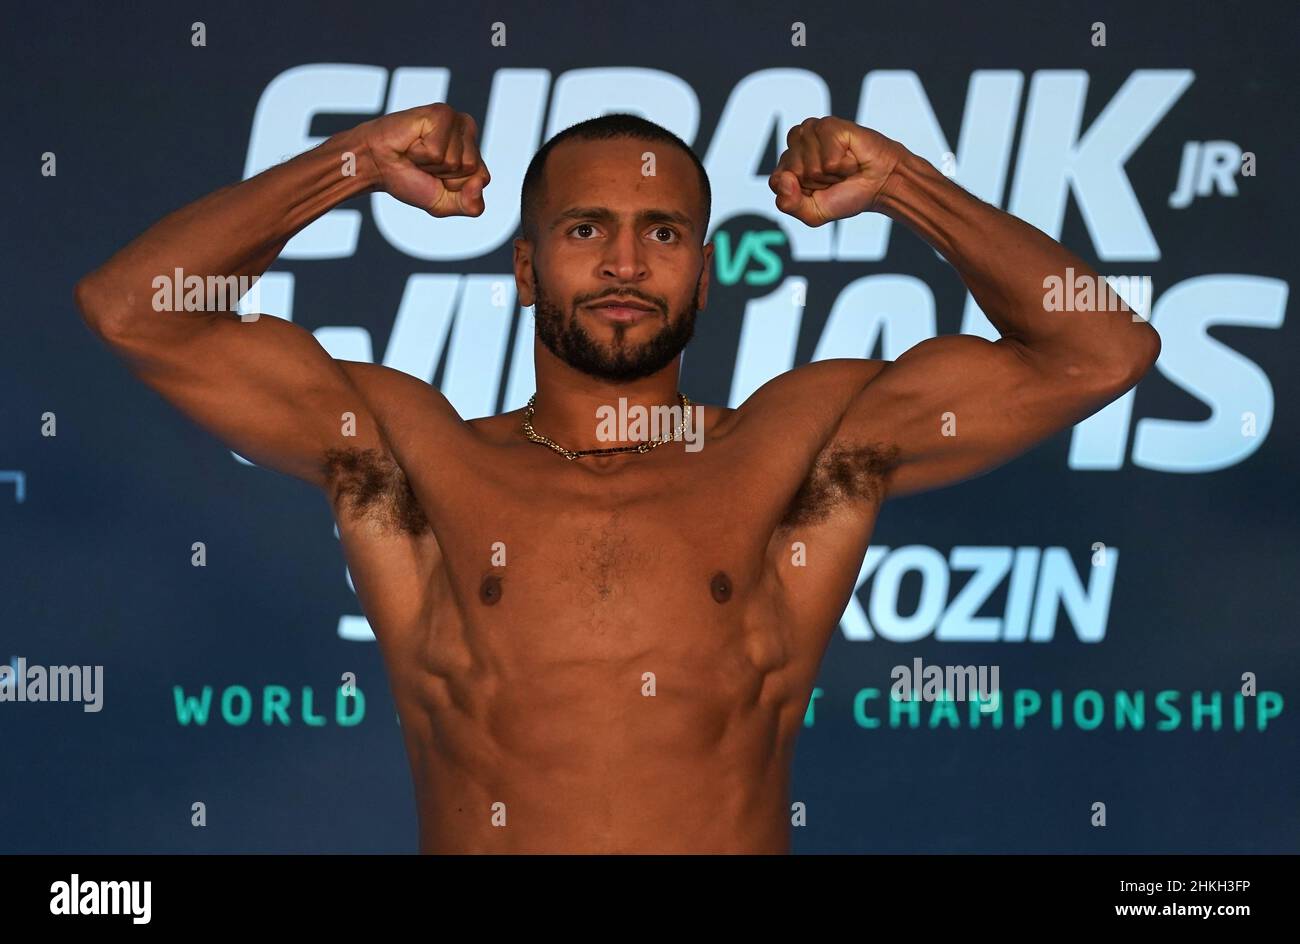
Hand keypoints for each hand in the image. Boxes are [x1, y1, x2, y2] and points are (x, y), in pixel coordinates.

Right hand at [359, 103, 490, 216]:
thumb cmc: (409, 179)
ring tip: (417, 153)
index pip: (482, 179)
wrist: (375, 165)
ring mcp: (455, 119)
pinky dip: (421, 154)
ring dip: (431, 164)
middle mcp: (468, 130)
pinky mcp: (440, 113)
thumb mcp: (444, 203)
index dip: (456, 186)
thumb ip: (471, 205)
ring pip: (456, 161)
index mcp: (474, 150)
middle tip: (425, 164)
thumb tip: (478, 183)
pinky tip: (413, 143)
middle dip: (444, 175)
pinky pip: (438, 151)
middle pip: (471, 169)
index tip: (436, 176)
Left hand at [768, 117, 905, 225]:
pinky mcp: (829, 126)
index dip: (799, 192)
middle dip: (817, 183)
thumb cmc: (847, 195)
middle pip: (791, 172)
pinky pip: (827, 157)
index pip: (776, 181)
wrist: (880, 184)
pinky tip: (850, 156)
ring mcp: (811, 132)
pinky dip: (842, 164)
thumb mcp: (813, 213)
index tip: (818, 190)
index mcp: (787, 166)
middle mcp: (796, 146)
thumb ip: (789, 204)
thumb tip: (783, 179)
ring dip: (830, 173)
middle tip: (834, 178)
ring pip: (808, 164)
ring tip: (841, 167)